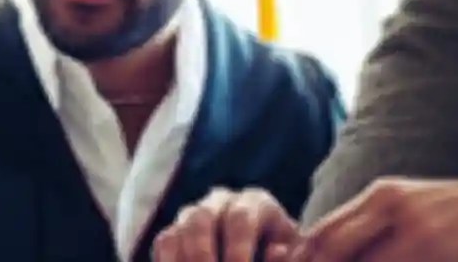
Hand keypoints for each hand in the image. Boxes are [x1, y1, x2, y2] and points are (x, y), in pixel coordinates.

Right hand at [153, 187, 298, 261]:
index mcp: (256, 203)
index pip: (240, 219)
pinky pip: (165, 242)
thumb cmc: (282, 253)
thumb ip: (288, 255)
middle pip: (201, 219)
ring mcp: (195, 213)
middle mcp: (221, 201)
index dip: (237, 250)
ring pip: (179, 230)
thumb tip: (276, 253)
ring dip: (184, 260)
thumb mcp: (293, 253)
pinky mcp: (176, 230)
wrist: (266, 250)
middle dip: (202, 255)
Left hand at [290, 175, 457, 261]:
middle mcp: (396, 212)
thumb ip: (363, 224)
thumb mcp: (401, 203)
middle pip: (336, 252)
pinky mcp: (443, 257)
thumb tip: (315, 250)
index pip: (324, 234)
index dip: (303, 260)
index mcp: (380, 197)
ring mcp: (422, 237)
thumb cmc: (448, 209)